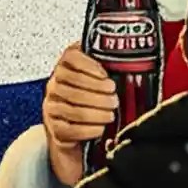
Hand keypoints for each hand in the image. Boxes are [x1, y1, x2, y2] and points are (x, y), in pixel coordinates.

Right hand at [42, 43, 118, 186]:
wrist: (74, 128)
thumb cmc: (91, 99)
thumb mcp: (98, 78)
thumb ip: (110, 65)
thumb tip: (134, 60)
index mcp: (65, 66)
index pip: (71, 57)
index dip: (90, 65)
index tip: (106, 75)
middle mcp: (54, 84)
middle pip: (74, 85)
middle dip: (99, 93)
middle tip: (114, 99)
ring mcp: (52, 107)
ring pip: (74, 108)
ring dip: (97, 113)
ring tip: (111, 115)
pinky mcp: (55, 128)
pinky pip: (71, 129)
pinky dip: (89, 129)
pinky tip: (101, 128)